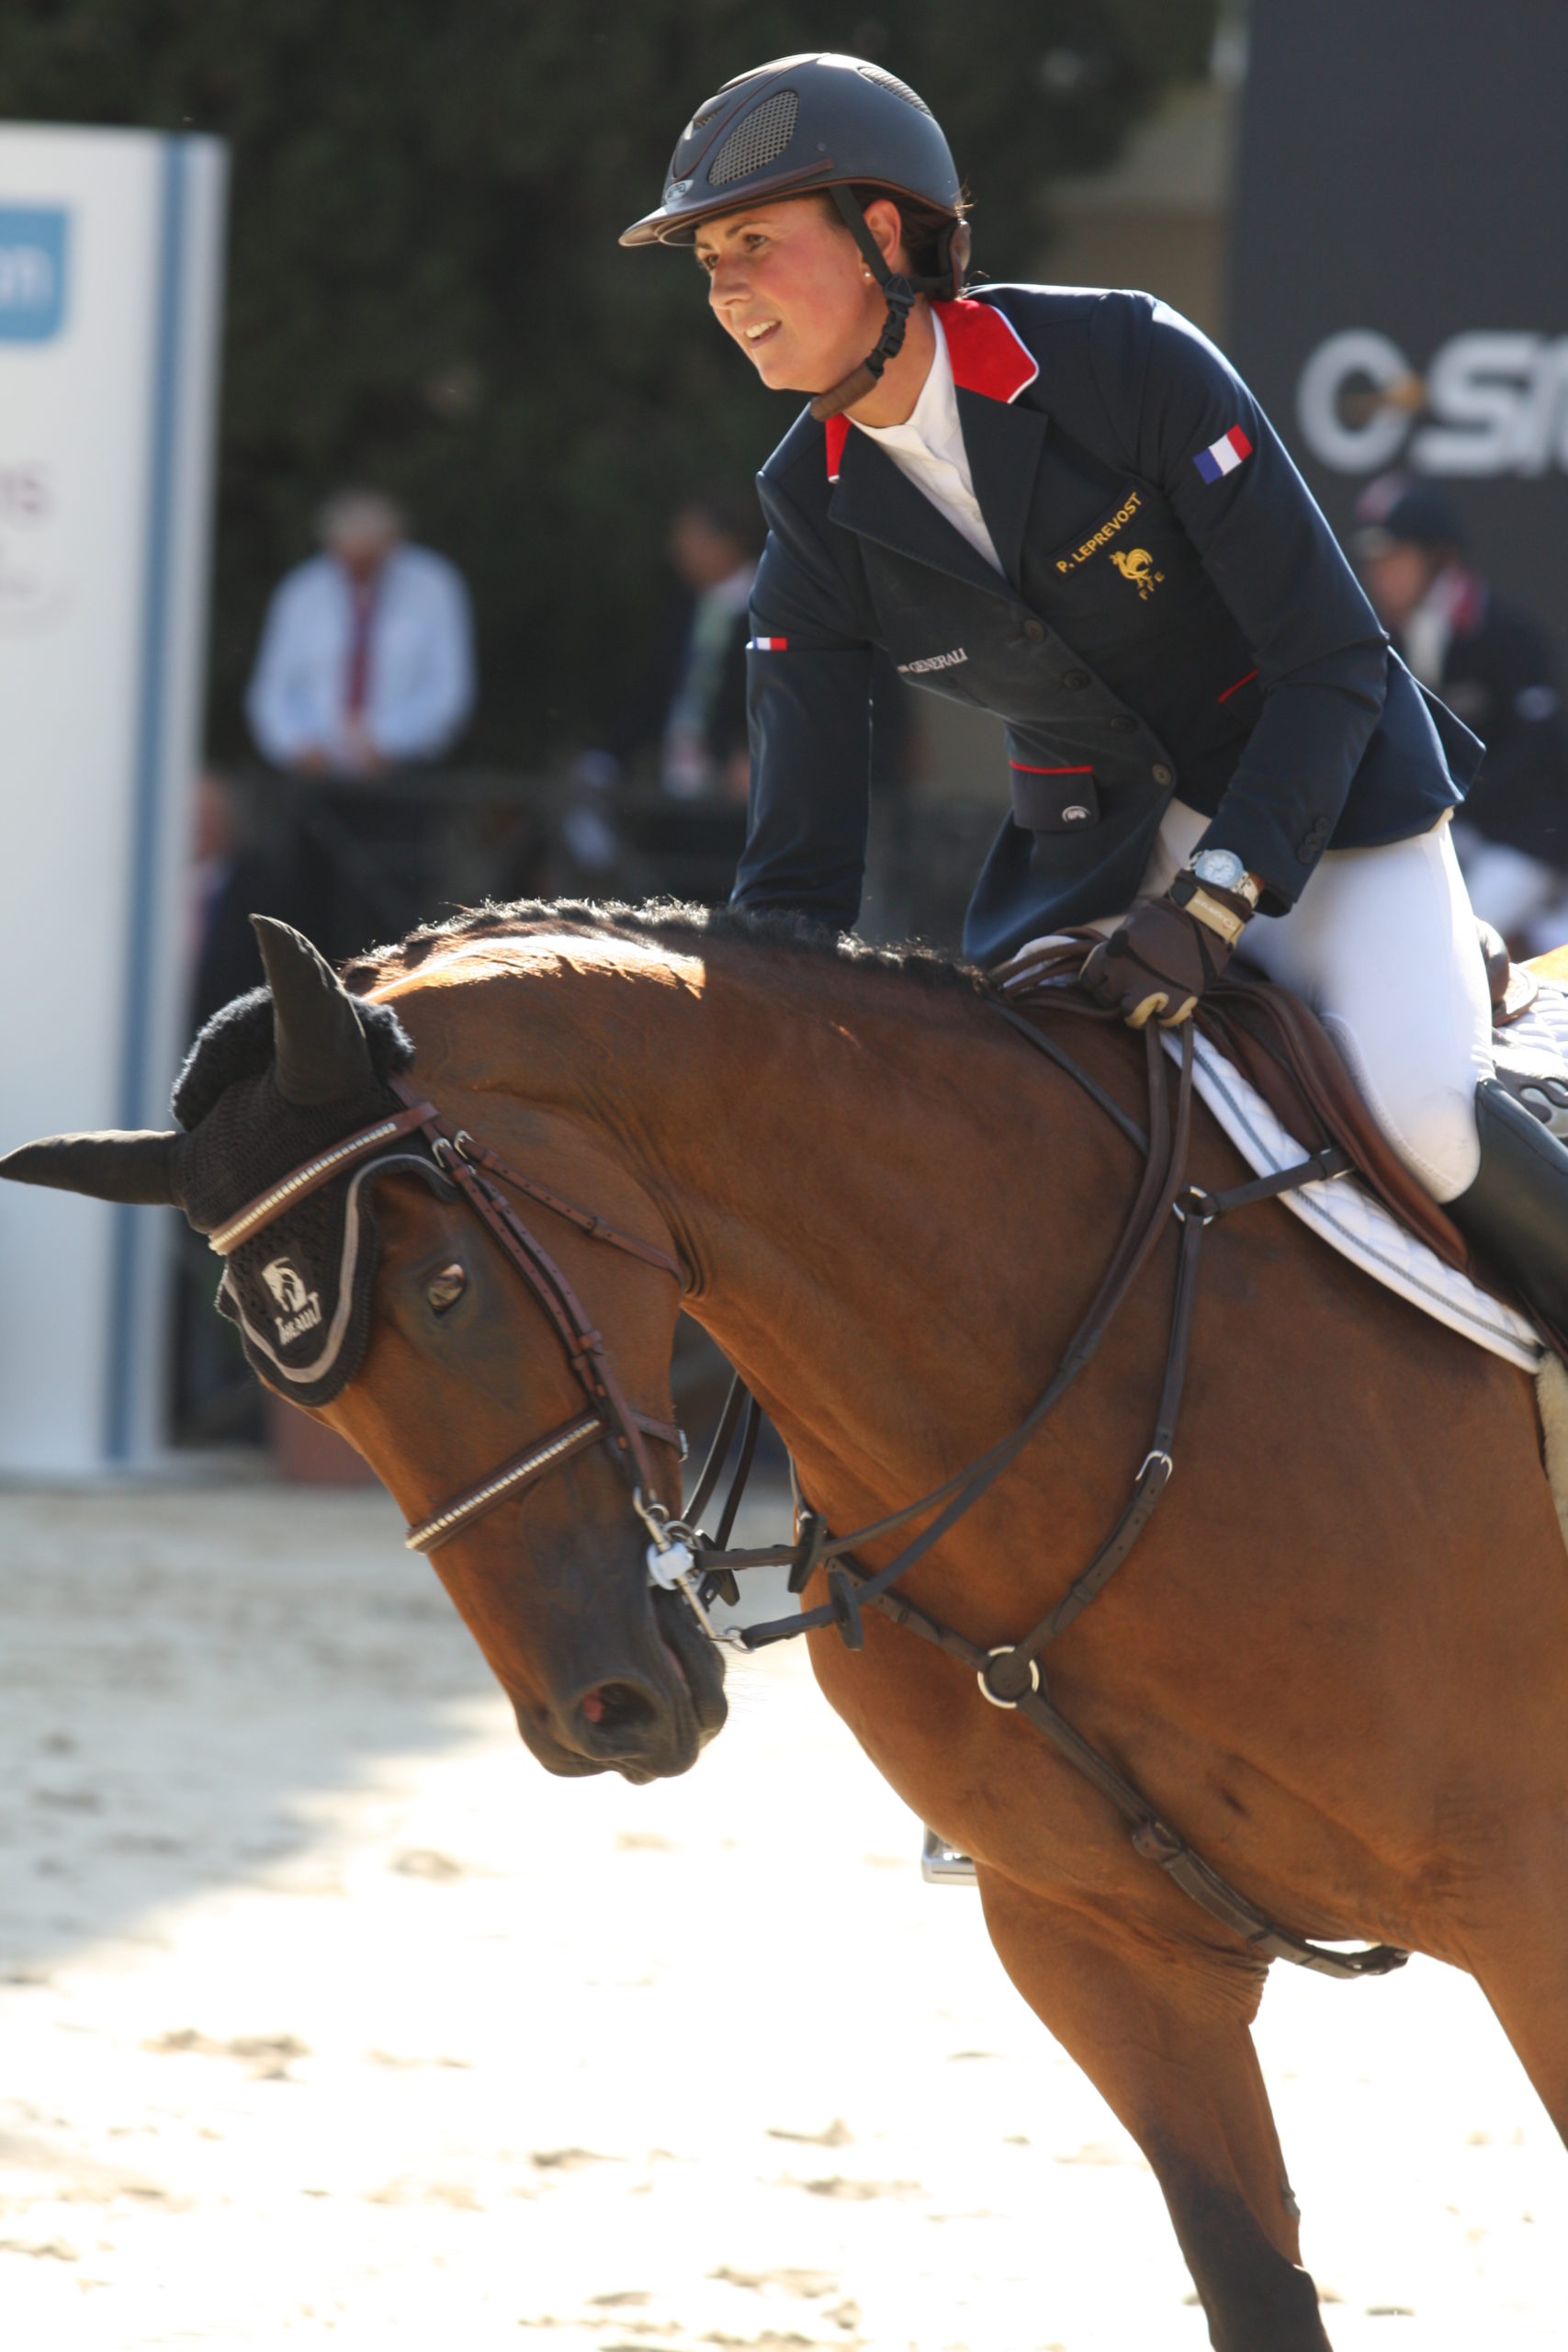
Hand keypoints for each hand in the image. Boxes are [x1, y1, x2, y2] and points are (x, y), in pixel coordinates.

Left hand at [1081, 885, 1241, 1028]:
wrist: (1203, 917)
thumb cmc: (1165, 917)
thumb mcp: (1130, 928)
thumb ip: (1116, 950)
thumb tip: (1110, 964)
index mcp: (1108, 956)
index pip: (1088, 981)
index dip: (1099, 982)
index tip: (1108, 981)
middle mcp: (1122, 977)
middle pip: (1106, 1001)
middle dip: (1117, 996)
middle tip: (1132, 990)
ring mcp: (1147, 992)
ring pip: (1131, 1017)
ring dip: (1138, 1012)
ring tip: (1149, 1003)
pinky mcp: (1174, 1001)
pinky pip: (1163, 1019)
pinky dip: (1168, 1013)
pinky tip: (1172, 1001)